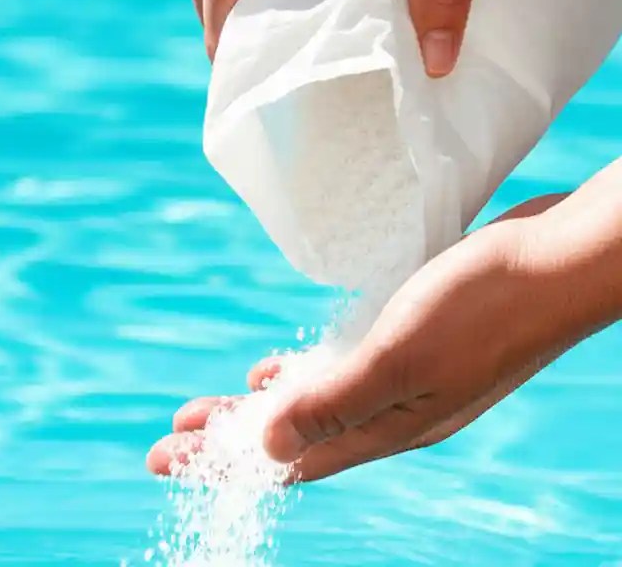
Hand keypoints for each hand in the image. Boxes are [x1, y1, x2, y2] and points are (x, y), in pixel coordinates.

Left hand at [148, 170, 621, 480]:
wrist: (562, 262)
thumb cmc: (485, 306)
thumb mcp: (398, 356)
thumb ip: (332, 403)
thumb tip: (263, 450)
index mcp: (387, 426)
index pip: (286, 460)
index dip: (223, 463)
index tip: (164, 460)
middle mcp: (393, 412)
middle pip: (291, 436)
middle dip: (226, 438)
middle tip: (169, 437)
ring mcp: (406, 379)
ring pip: (312, 405)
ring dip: (257, 408)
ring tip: (210, 410)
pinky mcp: (413, 344)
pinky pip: (339, 374)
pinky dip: (301, 376)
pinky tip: (277, 367)